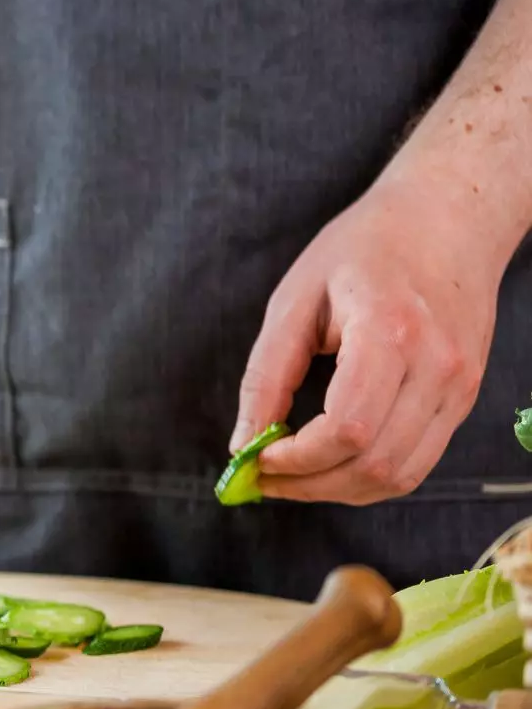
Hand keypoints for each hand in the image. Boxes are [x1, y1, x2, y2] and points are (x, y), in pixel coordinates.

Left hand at [232, 177, 507, 502]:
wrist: (447, 218)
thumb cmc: (366, 247)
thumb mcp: (296, 299)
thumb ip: (268, 375)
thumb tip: (244, 441)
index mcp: (391, 334)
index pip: (349, 430)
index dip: (297, 459)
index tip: (256, 458)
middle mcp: (437, 368)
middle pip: (375, 465)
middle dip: (309, 484)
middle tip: (264, 477)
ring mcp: (458, 387)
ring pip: (400, 476)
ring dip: (338, 489)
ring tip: (292, 476)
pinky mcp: (464, 397)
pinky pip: (418, 462)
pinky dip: (369, 476)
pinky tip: (331, 463)